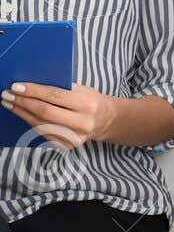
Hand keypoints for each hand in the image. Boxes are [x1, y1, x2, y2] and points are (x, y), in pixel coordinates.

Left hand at [1, 82, 116, 147]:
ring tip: (9, 103)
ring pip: (40, 124)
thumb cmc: (90, 100)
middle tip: (7, 95)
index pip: (55, 96)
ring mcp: (75, 137)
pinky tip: (21, 114)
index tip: (15, 86)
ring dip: (21, 113)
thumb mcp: (82, 90)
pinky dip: (29, 122)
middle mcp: (82, 122)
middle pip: (45, 112)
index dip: (33, 91)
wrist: (105, 121)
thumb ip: (61, 88)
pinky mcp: (67, 146)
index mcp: (87, 104)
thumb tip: (30, 86)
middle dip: (23, 102)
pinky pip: (43, 133)